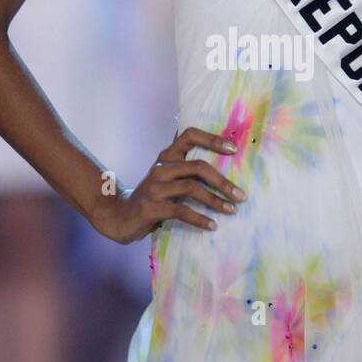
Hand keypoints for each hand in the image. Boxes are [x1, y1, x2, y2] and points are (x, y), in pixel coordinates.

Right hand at [91, 126, 246, 243]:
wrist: (120, 217)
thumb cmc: (153, 197)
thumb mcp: (168, 178)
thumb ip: (187, 170)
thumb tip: (225, 171)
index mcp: (167, 156)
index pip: (189, 136)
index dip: (212, 139)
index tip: (234, 149)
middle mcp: (161, 167)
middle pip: (198, 166)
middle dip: (222, 181)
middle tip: (241, 195)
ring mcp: (154, 186)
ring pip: (192, 188)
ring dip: (215, 201)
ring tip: (231, 210)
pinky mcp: (151, 206)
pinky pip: (182, 210)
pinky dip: (200, 219)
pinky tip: (212, 225)